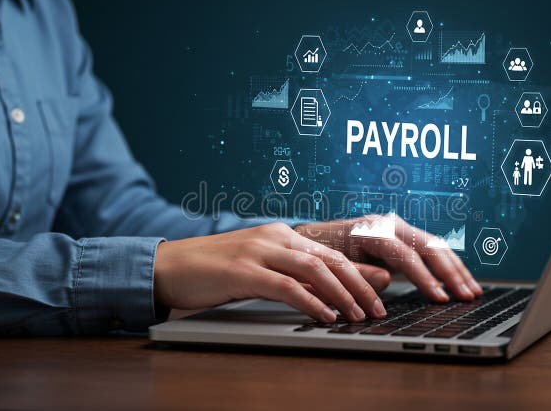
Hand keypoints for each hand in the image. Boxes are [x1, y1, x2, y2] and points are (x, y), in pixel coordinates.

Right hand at [153, 223, 389, 322]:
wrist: (170, 266)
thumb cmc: (215, 271)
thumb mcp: (261, 272)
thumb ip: (294, 279)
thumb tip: (330, 294)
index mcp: (282, 235)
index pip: (331, 254)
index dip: (360, 274)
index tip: (380, 294)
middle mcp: (275, 237)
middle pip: (329, 259)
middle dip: (360, 285)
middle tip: (379, 307)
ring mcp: (258, 251)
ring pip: (313, 269)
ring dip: (341, 293)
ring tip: (359, 314)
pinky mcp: (242, 270)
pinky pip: (285, 285)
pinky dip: (309, 301)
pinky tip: (324, 315)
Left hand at [295, 215, 481, 302]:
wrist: (315, 238)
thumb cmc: (321, 254)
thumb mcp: (333, 266)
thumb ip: (359, 273)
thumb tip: (387, 281)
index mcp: (370, 230)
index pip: (405, 254)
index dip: (425, 277)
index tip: (440, 298)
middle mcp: (388, 224)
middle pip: (428, 245)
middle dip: (450, 273)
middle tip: (467, 297)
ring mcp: (399, 228)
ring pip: (436, 245)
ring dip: (456, 269)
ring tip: (473, 292)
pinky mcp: (404, 237)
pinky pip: (432, 249)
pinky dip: (449, 266)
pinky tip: (462, 281)